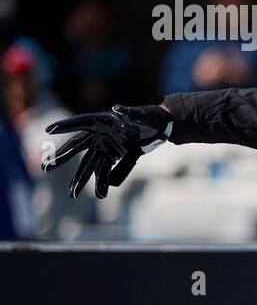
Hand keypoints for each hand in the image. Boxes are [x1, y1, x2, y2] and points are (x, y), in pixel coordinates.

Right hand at [42, 104, 172, 198]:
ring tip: (72, 194)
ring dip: (82, 179)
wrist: (163, 127)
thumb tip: (116, 109)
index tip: (50, 130)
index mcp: (106, 120)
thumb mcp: (145, 114)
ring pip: (91, 164)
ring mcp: (109, 147)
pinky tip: (100, 195)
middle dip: (62, 158)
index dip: (66, 125)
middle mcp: (103, 135)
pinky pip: (108, 171)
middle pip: (79, 147)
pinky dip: (104, 183)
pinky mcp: (118, 156)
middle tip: (45, 167)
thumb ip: (131, 113)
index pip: (82, 122)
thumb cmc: (153, 117)